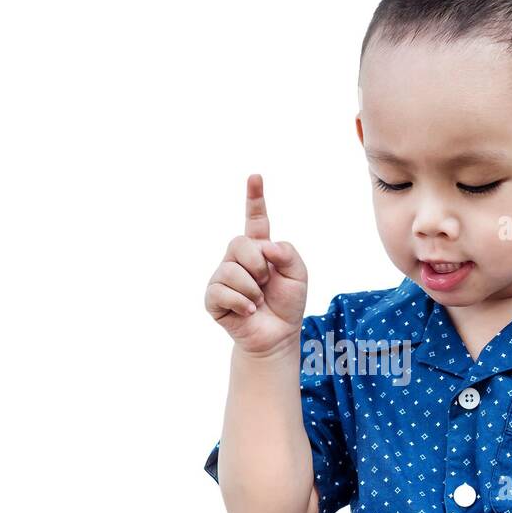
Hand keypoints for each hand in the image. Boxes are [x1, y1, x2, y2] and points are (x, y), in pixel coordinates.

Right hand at [204, 174, 308, 357]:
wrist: (277, 335)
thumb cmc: (286, 304)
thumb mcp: (298, 275)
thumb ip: (288, 253)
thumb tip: (265, 246)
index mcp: (260, 248)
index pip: (256, 219)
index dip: (255, 198)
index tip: (255, 177)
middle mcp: (238, 258)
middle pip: (239, 243)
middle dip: (258, 264)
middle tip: (266, 282)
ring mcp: (223, 276)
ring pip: (231, 269)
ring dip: (252, 288)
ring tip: (258, 300)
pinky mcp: (213, 297)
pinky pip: (221, 290)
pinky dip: (241, 302)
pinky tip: (248, 310)